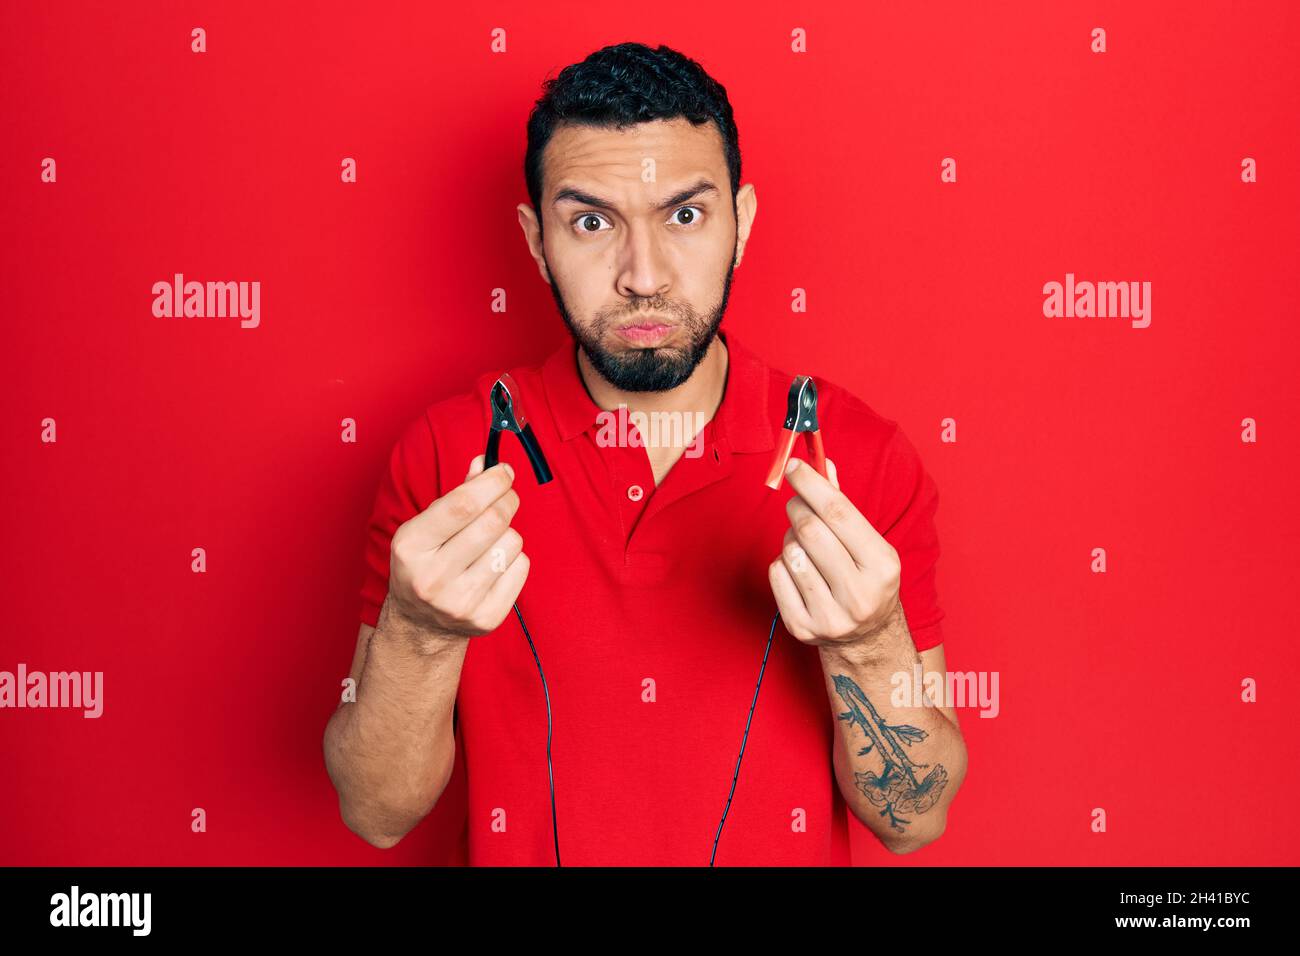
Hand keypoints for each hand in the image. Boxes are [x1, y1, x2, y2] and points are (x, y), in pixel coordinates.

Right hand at [385, 455, 529, 637]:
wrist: (422, 625)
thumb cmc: (426, 564)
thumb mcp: (426, 527)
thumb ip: (456, 494)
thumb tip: (485, 462)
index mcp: (411, 547)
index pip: (463, 505)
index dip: (491, 482)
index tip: (504, 471)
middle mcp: (433, 577)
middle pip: (493, 521)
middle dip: (507, 499)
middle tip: (507, 496)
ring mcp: (460, 602)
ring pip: (511, 543)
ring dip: (508, 533)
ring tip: (489, 542)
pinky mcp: (486, 619)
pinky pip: (521, 568)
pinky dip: (514, 558)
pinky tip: (494, 566)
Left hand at [767, 456, 902, 650]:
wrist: (866, 638)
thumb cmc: (864, 578)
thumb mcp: (869, 543)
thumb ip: (844, 505)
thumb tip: (820, 462)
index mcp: (882, 567)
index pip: (839, 513)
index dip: (812, 484)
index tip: (793, 466)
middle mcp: (859, 594)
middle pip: (810, 530)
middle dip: (797, 507)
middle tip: (796, 502)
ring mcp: (829, 616)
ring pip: (790, 552)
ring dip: (790, 538)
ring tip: (804, 544)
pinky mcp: (802, 628)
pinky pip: (776, 575)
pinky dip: (781, 562)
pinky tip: (798, 570)